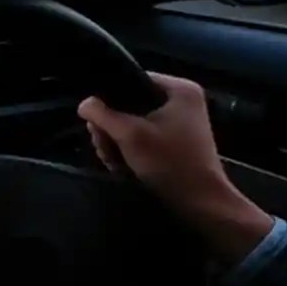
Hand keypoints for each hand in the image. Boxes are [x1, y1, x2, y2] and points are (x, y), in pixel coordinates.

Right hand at [78, 72, 273, 263]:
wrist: (202, 205)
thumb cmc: (170, 163)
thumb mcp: (130, 135)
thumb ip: (102, 115)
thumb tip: (84, 104)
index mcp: (180, 89)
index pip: (132, 80)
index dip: (110, 100)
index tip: (98, 124)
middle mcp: (183, 101)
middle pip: (130, 104)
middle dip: (112, 128)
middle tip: (103, 147)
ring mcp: (181, 123)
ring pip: (134, 123)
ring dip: (117, 142)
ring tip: (112, 161)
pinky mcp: (177, 144)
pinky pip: (144, 138)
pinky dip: (130, 151)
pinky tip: (122, 166)